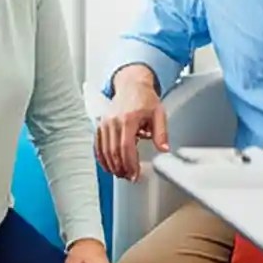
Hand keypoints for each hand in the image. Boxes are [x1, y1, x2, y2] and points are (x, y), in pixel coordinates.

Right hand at [96, 65, 167, 180]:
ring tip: (122, 174)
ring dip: (112, 166)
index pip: (126, 146)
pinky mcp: (100, 125)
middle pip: (114, 151)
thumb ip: (162, 133)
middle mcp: (113, 121)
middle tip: (130, 177)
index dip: (130, 164)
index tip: (135, 174)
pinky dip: (102, 158)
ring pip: (104, 151)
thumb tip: (164, 149)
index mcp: (128, 118)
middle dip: (121, 168)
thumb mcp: (159, 114)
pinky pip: (98, 145)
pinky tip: (109, 166)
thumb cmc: (145, 99)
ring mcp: (104, 123)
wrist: (132, 85)